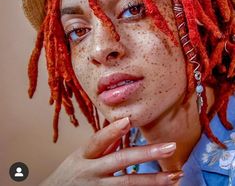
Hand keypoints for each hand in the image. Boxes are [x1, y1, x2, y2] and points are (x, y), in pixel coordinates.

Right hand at [39, 117, 181, 185]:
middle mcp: (90, 173)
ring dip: (153, 180)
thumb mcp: (79, 158)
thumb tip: (120, 128)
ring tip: (175, 176)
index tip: (128, 121)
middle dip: (145, 154)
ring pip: (128, 184)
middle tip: (169, 147)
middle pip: (119, 161)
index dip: (111, 131)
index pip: (97, 141)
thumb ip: (99, 147)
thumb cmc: (69, 177)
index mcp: (83, 157)